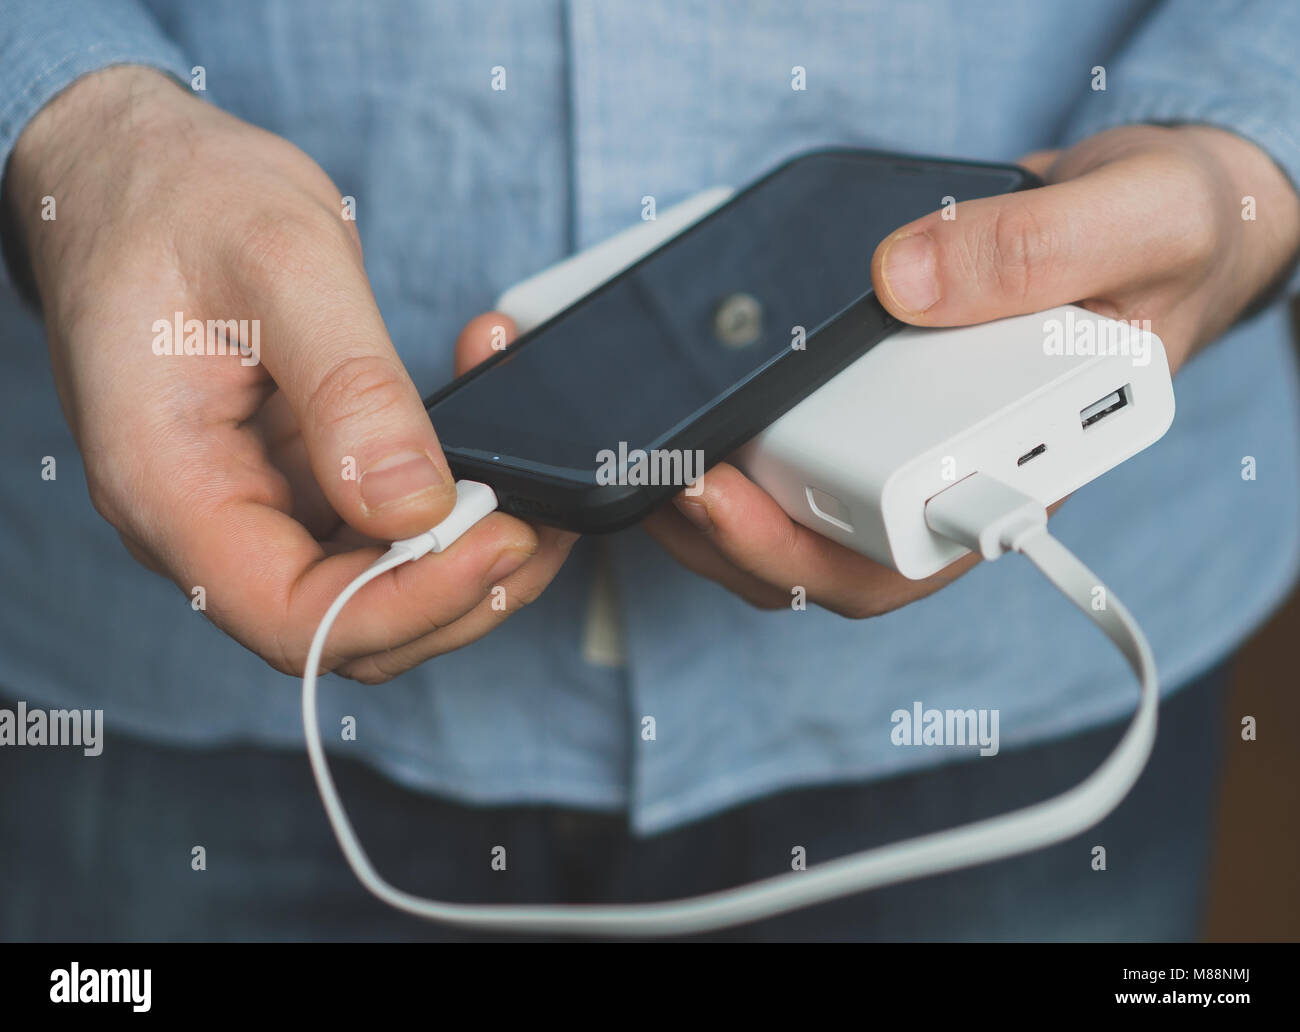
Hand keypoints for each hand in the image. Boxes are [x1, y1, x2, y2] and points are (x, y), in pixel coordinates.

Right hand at [5, 66, 575, 680]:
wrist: (136, 169)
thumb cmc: (179, 197)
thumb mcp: (279, 262)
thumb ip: (349, 390)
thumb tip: (413, 506)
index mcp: (169, 485)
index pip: (292, 617)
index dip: (409, 602)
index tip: (501, 540)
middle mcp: (203, 518)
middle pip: (343, 625)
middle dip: (454, 590)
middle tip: (537, 521)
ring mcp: (250, 503)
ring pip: (371, 589)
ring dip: (463, 554)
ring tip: (527, 483)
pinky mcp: (291, 479)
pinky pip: (377, 529)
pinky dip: (445, 503)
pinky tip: (485, 442)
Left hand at [647, 124, 1299, 615]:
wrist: (1149, 205)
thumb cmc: (1164, 232)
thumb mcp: (1137, 221)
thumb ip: (1043, 249)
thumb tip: (905, 278)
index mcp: (1033, 464)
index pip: (926, 554)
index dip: (832, 552)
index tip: (744, 503)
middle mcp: (962, 470)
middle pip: (848, 560)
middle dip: (748, 542)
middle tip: (676, 487)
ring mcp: (912, 440)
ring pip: (811, 524)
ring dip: (724, 519)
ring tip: (654, 468)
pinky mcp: (874, 398)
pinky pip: (800, 455)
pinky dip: (737, 455)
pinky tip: (688, 426)